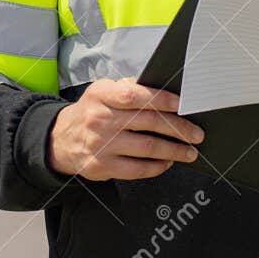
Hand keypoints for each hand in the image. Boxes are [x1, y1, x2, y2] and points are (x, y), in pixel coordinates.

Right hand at [48, 78, 204, 180]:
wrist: (61, 139)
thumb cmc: (92, 112)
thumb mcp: (102, 91)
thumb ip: (128, 88)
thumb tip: (164, 91)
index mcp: (101, 95)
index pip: (136, 95)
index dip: (162, 99)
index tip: (183, 104)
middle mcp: (100, 119)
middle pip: (148, 122)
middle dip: (179, 128)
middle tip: (196, 133)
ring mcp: (101, 144)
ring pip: (147, 148)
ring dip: (174, 150)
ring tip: (189, 151)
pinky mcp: (101, 166)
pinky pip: (137, 169)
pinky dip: (157, 166)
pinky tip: (167, 162)